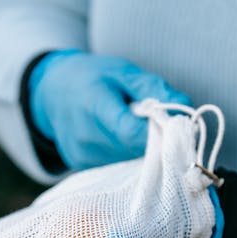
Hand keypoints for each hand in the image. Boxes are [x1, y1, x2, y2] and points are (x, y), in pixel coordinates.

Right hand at [29, 50, 190, 169]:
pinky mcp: (81, 165)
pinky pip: (116, 165)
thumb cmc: (92, 77)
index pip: (132, 132)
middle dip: (155, 139)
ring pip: (128, 162)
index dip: (160, 131)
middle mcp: (84, 135)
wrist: (50, 93)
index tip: (176, 124)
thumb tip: (186, 107)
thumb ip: (154, 88)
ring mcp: (81, 154)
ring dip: (142, 149)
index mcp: (93, 105)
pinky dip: (126, 154)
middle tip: (161, 124)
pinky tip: (119, 138)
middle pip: (134, 150)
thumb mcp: (123, 71)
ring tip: (136, 128)